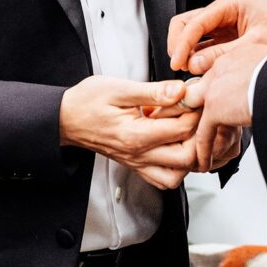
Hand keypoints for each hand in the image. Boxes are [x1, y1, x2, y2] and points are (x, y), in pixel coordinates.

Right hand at [59, 77, 200, 189]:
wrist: (66, 119)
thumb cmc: (88, 101)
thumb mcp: (119, 88)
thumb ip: (153, 92)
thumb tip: (181, 91)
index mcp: (135, 134)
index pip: (182, 128)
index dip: (196, 110)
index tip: (196, 95)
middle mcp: (138, 154)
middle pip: (188, 158)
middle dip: (200, 135)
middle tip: (197, 114)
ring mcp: (138, 163)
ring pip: (178, 175)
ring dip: (190, 155)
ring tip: (187, 131)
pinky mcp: (136, 166)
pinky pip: (164, 179)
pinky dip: (177, 167)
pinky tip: (175, 146)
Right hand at [168, 0, 266, 75]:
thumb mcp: (255, 46)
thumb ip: (222, 55)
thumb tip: (193, 64)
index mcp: (231, 4)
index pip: (194, 22)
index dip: (182, 44)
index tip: (177, 65)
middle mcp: (225, 10)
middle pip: (187, 23)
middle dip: (179, 44)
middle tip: (179, 68)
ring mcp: (226, 23)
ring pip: (194, 34)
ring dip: (188, 52)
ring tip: (189, 75)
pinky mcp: (230, 37)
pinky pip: (207, 45)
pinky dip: (200, 58)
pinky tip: (201, 74)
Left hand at [188, 41, 266, 170]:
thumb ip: (264, 74)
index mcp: (235, 56)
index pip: (217, 77)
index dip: (216, 95)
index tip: (219, 106)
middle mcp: (220, 69)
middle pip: (200, 93)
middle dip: (197, 113)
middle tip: (195, 129)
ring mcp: (215, 88)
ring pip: (198, 115)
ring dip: (200, 136)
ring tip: (199, 151)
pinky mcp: (215, 109)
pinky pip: (204, 134)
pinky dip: (203, 151)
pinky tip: (203, 162)